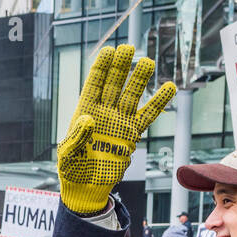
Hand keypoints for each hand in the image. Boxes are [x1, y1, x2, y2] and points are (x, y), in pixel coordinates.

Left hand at [58, 44, 175, 213]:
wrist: (87, 187)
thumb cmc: (72, 169)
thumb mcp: (68, 155)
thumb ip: (76, 137)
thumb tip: (87, 118)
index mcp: (84, 112)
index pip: (94, 85)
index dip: (101, 68)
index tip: (108, 51)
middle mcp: (104, 112)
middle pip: (114, 84)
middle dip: (120, 66)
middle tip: (128, 48)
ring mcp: (119, 121)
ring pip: (131, 95)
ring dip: (139, 79)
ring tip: (147, 62)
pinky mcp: (132, 135)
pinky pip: (148, 116)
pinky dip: (158, 102)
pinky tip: (169, 87)